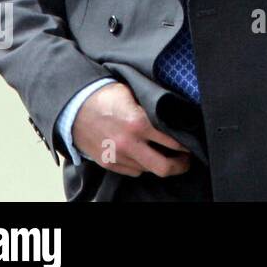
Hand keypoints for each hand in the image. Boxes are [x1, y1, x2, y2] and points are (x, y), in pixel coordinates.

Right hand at [71, 82, 191, 177]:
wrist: (74, 106)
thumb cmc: (106, 96)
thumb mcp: (134, 95)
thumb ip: (153, 108)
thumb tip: (175, 114)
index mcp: (139, 123)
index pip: (173, 141)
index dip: (187, 144)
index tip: (193, 143)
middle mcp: (128, 144)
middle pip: (163, 166)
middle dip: (180, 165)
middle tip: (187, 160)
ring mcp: (117, 156)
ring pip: (148, 169)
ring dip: (158, 164)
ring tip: (166, 156)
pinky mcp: (107, 163)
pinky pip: (132, 171)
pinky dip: (141, 165)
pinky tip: (145, 156)